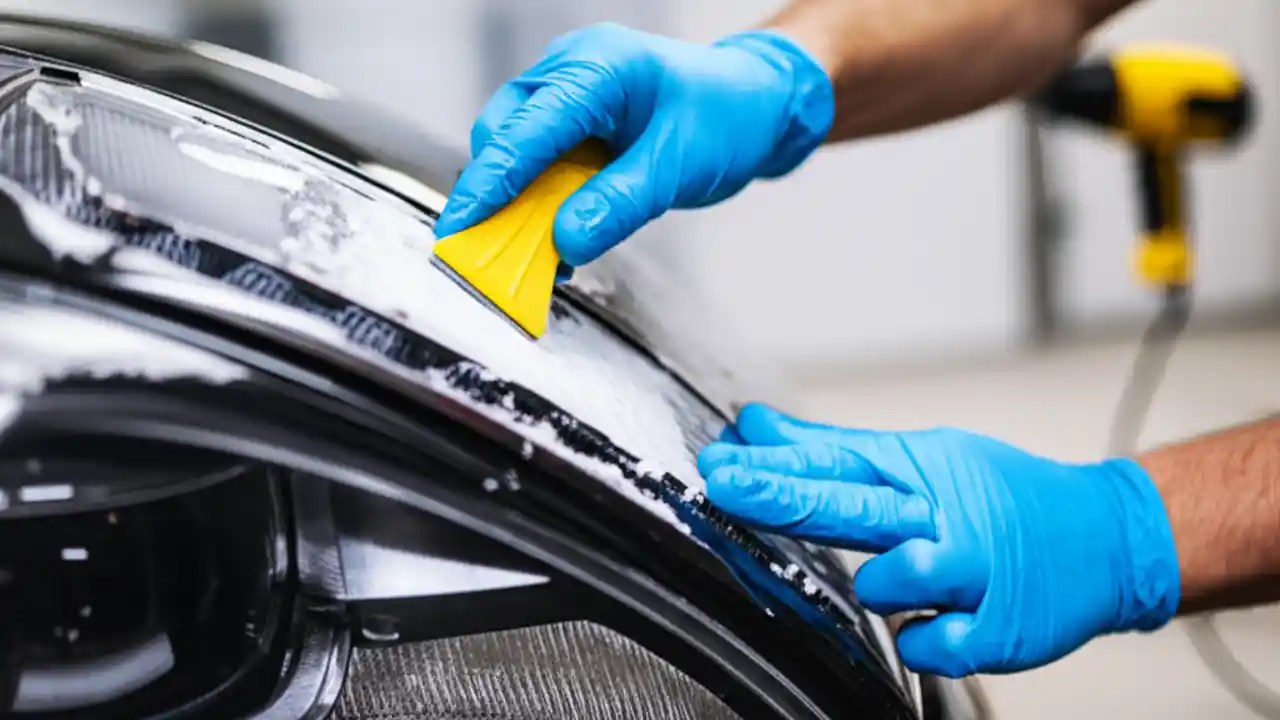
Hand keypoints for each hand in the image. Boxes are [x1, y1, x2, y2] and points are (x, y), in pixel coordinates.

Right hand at [436, 23, 833, 266]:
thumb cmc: (727, 115)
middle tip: (490, 254)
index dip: (492, 180)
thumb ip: (621, 202)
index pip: (528, 126)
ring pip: (518, 155)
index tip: (463, 225)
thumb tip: (565, 241)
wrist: (758, 104)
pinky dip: (542, 206)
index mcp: (597, 67)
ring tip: (532, 259)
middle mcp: (571, 74)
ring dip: (519, 208)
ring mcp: (569, 98)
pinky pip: (542, 167)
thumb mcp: (678, 165)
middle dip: (496, 197)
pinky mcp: (575, 126)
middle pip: (505, 136)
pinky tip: (556, 243)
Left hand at [698, 404, 1180, 677]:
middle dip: (784, 494)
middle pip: (852, 505)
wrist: (1106, 538)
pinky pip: (930, 648)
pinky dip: (927, 639)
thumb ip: (828, 451)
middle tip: (727, 481)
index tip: (720, 457)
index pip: (833, 463)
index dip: (772, 463)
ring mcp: (972, 574)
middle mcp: (940, 518)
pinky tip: (944, 620)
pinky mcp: (998, 631)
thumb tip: (755, 428)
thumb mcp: (916, 459)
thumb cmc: (1002, 498)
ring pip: (894, 583)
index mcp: (915, 473)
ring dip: (885, 584)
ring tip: (910, 575)